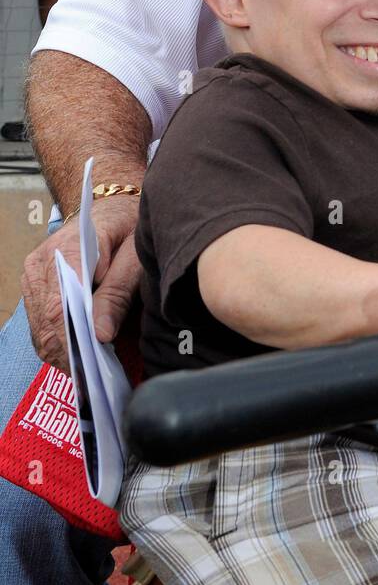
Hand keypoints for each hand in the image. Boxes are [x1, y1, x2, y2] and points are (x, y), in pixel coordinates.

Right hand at [22, 195, 142, 371]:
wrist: (112, 206)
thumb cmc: (129, 228)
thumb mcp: (136, 257)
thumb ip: (118, 294)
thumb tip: (100, 335)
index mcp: (68, 250)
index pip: (59, 307)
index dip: (71, 340)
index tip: (89, 365)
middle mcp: (41, 262)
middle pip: (46, 321)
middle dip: (68, 353)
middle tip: (94, 378)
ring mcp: (33, 273)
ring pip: (39, 326)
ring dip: (61, 351)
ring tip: (90, 370)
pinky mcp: (34, 282)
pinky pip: (38, 321)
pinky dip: (56, 340)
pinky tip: (79, 352)